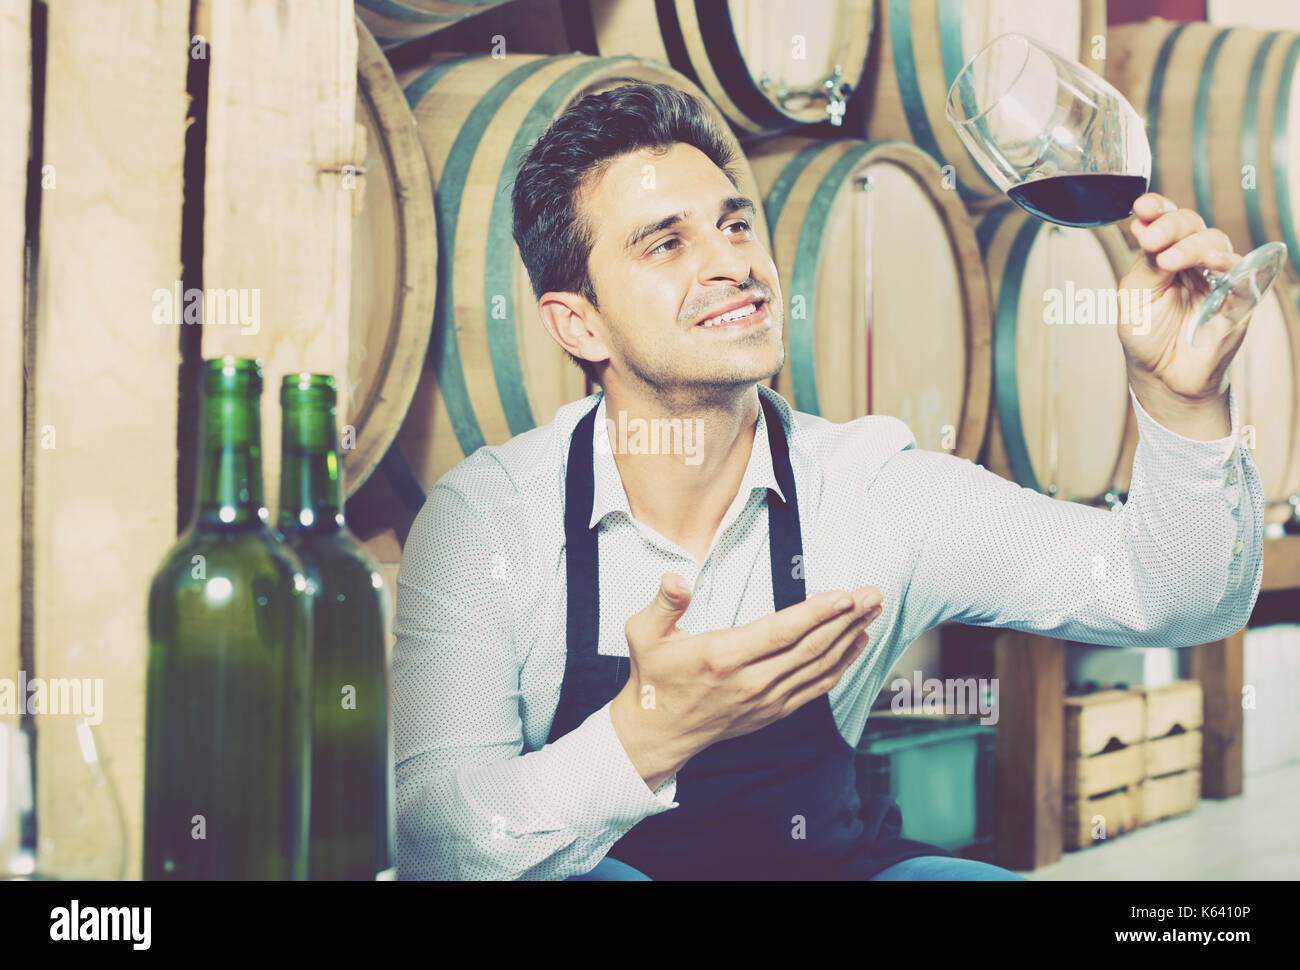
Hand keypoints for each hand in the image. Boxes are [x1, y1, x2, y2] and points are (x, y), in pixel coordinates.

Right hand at [610, 573, 882, 788]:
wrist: (658, 732)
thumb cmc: (653, 677)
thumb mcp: (644, 634)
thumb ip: (664, 603)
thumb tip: (675, 579)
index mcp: (723, 657)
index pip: (781, 632)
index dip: (817, 613)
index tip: (845, 595)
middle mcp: (750, 681)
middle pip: (811, 647)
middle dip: (847, 618)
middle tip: (874, 594)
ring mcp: (766, 700)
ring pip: (819, 666)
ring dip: (850, 637)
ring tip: (873, 611)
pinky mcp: (773, 711)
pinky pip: (816, 687)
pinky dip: (842, 665)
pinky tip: (856, 643)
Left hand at [1118, 192, 1247, 404]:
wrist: (1162, 375)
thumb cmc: (1147, 334)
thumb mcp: (1134, 295)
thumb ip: (1144, 262)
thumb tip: (1145, 226)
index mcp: (1166, 253)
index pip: (1167, 221)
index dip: (1157, 209)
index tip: (1142, 207)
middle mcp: (1193, 260)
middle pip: (1192, 225)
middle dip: (1171, 226)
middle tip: (1152, 239)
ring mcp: (1218, 276)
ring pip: (1215, 243)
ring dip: (1192, 246)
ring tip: (1170, 260)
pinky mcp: (1238, 297)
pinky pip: (1241, 272)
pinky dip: (1226, 264)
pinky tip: (1210, 263)